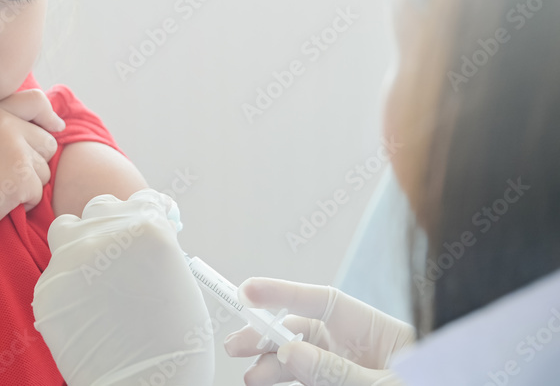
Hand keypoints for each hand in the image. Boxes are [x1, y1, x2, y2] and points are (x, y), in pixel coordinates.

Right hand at [0, 89, 64, 237]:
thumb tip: (41, 124)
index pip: (36, 101)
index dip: (49, 115)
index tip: (55, 126)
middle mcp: (8, 126)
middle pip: (47, 142)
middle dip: (35, 161)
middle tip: (5, 174)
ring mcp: (17, 152)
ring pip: (45, 171)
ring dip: (28, 185)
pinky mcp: (22, 178)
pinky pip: (38, 193)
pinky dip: (24, 203)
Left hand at [32, 189, 214, 385]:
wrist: (144, 385)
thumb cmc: (172, 341)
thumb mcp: (178, 277)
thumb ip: (155, 244)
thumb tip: (139, 231)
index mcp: (147, 227)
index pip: (139, 199)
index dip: (141, 215)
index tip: (140, 226)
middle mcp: (106, 234)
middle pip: (99, 207)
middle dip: (108, 225)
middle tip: (117, 255)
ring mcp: (72, 259)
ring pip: (66, 229)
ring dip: (78, 242)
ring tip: (93, 275)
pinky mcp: (48, 287)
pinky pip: (55, 273)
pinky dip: (67, 285)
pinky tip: (84, 309)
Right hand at [223, 278, 414, 385]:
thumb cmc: (434, 383)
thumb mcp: (383, 384)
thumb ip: (336, 370)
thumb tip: (288, 352)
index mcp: (370, 326)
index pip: (319, 301)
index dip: (280, 292)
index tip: (246, 291)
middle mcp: (354, 344)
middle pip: (299, 331)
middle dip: (265, 336)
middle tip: (235, 346)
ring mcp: (346, 369)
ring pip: (298, 361)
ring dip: (272, 367)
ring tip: (252, 380)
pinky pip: (308, 383)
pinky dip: (287, 384)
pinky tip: (269, 385)